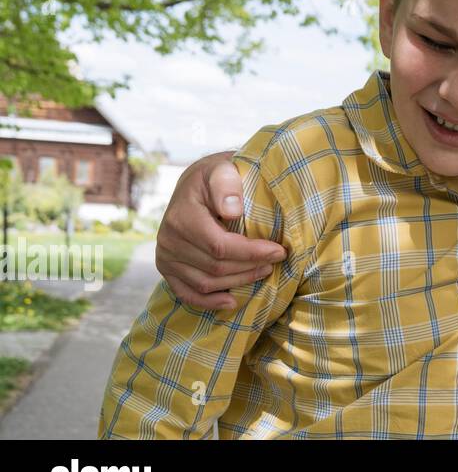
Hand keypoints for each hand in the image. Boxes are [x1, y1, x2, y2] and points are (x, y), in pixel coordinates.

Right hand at [155, 152, 286, 308]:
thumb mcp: (222, 168)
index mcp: (181, 217)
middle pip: (215, 267)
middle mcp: (168, 240)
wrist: (194, 184)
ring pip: (206, 283)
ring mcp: (165, 257)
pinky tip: (232, 302)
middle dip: (250, 267)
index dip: (252, 252)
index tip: (279, 250)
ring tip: (264, 272)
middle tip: (276, 260)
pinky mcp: (166, 269)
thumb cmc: (214, 175)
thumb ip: (227, 184)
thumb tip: (233, 211)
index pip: (220, 246)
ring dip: (238, 282)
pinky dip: (209, 302)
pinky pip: (186, 293)